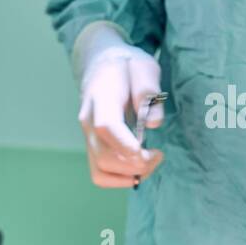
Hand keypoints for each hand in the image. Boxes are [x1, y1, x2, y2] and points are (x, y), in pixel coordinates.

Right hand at [78, 36, 164, 188]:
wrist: (102, 65)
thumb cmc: (127, 67)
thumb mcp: (143, 67)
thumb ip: (148, 91)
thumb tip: (153, 124)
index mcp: (101, 97)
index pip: (105, 126)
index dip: (124, 144)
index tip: (145, 152)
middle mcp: (88, 120)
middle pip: (103, 155)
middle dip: (135, 164)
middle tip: (158, 155)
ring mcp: (87, 136)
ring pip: (100, 170)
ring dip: (129, 174)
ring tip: (150, 161)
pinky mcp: (92, 147)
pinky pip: (100, 174)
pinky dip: (120, 179)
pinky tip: (138, 167)